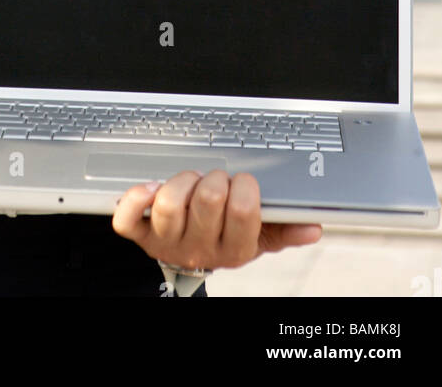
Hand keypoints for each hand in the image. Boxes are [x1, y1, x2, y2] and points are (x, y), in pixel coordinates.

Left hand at [111, 169, 321, 269]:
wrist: (186, 263)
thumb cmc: (223, 239)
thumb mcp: (259, 239)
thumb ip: (285, 230)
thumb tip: (312, 227)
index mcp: (234, 249)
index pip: (245, 211)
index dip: (245, 186)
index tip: (243, 182)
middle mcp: (200, 248)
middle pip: (208, 199)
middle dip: (215, 178)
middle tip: (216, 182)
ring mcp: (167, 242)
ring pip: (170, 202)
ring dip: (181, 181)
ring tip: (190, 182)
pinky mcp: (141, 235)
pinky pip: (129, 217)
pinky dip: (136, 197)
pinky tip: (150, 187)